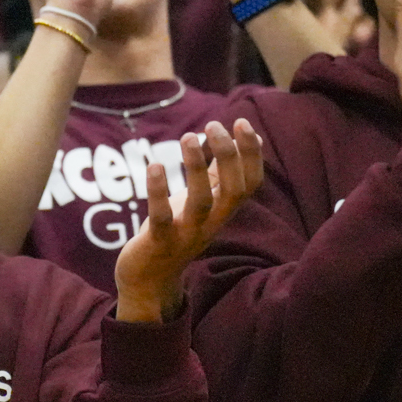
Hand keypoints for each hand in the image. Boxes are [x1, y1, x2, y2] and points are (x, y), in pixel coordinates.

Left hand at [113, 120, 262, 322]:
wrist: (149, 280)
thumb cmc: (177, 231)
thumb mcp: (200, 200)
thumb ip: (217, 173)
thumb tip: (240, 138)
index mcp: (223, 211)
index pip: (251, 183)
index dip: (251, 154)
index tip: (242, 122)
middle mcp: (211, 223)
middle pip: (233, 190)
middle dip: (228, 155)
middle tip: (214, 124)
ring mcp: (186, 234)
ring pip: (201, 202)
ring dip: (196, 168)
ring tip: (188, 136)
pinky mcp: (159, 243)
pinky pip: (162, 218)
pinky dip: (158, 192)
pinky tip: (155, 166)